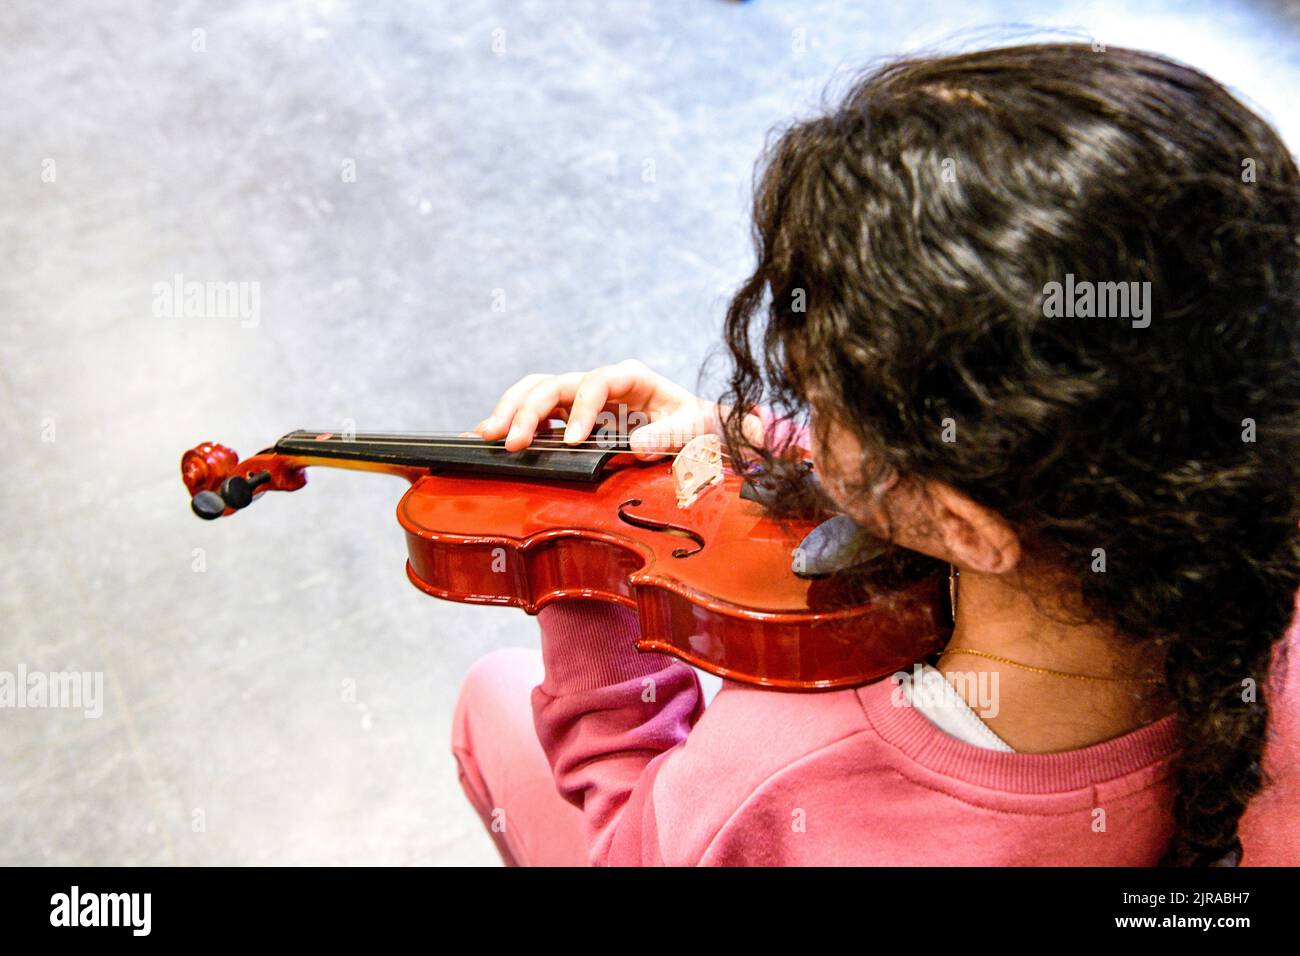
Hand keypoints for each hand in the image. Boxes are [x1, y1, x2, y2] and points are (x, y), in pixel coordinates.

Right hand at [473, 359, 727, 459]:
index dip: (581, 409)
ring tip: (487, 435)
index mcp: (631, 376)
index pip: (597, 382)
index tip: (571, 442)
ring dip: (510, 410)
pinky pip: (539, 410)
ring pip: (537, 390)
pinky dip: (518, 422)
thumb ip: (669, 435)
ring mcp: (583, 394)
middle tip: (510, 441)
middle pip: (555, 382)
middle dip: (528, 409)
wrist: (693, 427)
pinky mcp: (572, 411)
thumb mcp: (691, 427)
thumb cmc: (693, 424)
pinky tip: (501, 440)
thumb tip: (636, 446)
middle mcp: (601, 381)